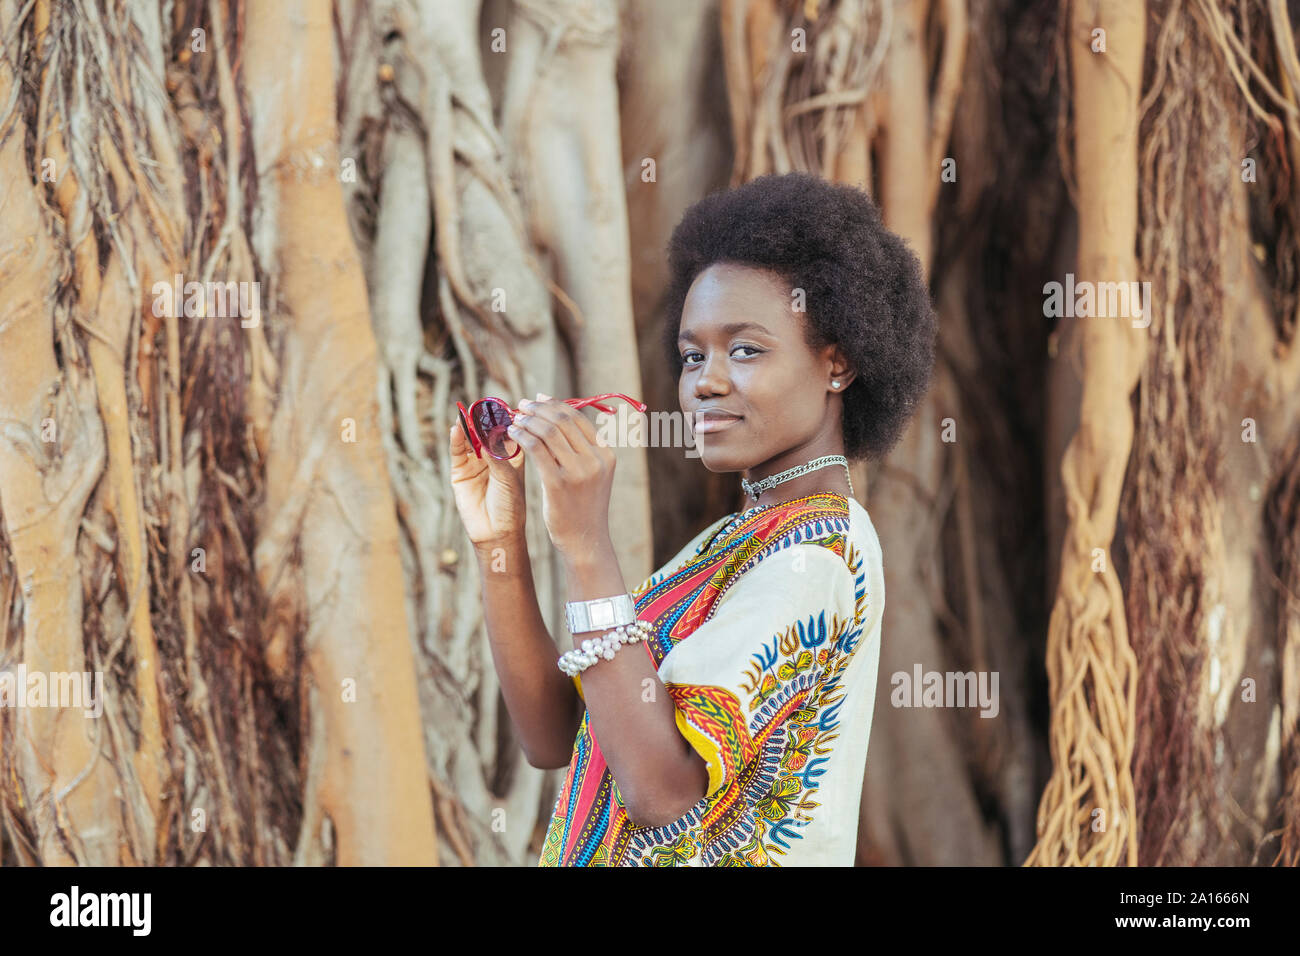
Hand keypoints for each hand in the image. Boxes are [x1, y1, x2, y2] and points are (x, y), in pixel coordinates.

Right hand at [448, 418, 526, 548]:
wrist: (497, 532)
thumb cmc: (511, 506)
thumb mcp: (509, 477)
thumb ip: (497, 455)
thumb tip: (486, 432)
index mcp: (512, 455)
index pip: (508, 430)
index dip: (505, 418)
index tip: (504, 407)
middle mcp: (493, 455)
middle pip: (487, 431)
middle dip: (484, 419)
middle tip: (482, 407)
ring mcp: (476, 462)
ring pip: (471, 438)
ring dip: (469, 426)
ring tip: (468, 413)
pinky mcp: (460, 471)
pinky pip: (457, 451)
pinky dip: (456, 439)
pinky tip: (456, 429)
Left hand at [506, 393, 614, 555]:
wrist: (585, 540)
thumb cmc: (584, 506)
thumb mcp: (594, 475)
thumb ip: (582, 450)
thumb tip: (559, 418)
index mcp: (605, 454)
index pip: (577, 418)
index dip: (554, 404)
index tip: (538, 399)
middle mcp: (595, 460)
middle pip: (562, 421)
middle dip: (538, 409)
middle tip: (521, 405)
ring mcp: (577, 472)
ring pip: (547, 432)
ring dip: (527, 421)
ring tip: (514, 419)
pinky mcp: (557, 484)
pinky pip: (535, 450)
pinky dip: (521, 437)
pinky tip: (512, 434)